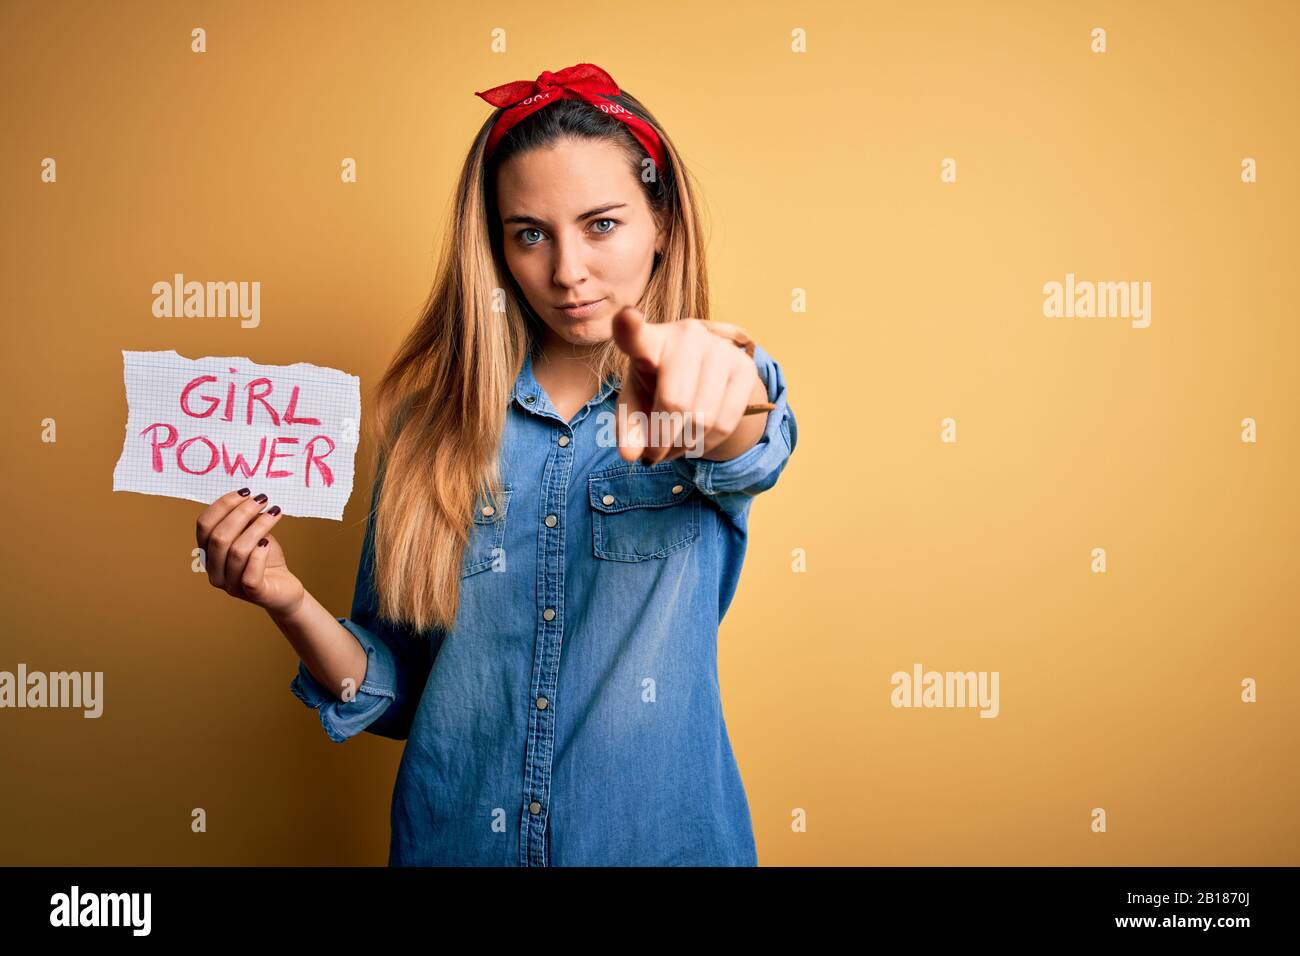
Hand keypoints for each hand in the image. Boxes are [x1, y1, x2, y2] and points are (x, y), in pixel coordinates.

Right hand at [196, 489, 303, 616]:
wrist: (284, 587)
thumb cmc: (265, 558)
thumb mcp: (253, 533)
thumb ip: (244, 519)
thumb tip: (246, 498)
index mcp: (208, 553)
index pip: (204, 526)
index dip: (222, 505)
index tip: (245, 492)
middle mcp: (214, 571)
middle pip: (219, 537)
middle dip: (241, 513)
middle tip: (262, 499)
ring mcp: (231, 586)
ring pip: (236, 552)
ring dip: (257, 527)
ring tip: (274, 512)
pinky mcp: (253, 594)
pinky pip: (249, 574)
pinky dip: (258, 555)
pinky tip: (267, 542)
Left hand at [610, 306, 763, 464]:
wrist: (701, 375)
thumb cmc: (655, 387)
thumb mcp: (635, 405)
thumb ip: (628, 428)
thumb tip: (631, 456)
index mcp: (648, 340)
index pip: (636, 334)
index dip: (630, 327)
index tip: (626, 317)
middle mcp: (686, 334)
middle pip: (675, 403)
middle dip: (662, 441)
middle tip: (653, 456)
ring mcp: (720, 348)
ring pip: (703, 419)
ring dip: (684, 447)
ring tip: (672, 448)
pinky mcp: (745, 367)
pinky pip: (726, 423)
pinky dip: (706, 444)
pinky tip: (694, 442)